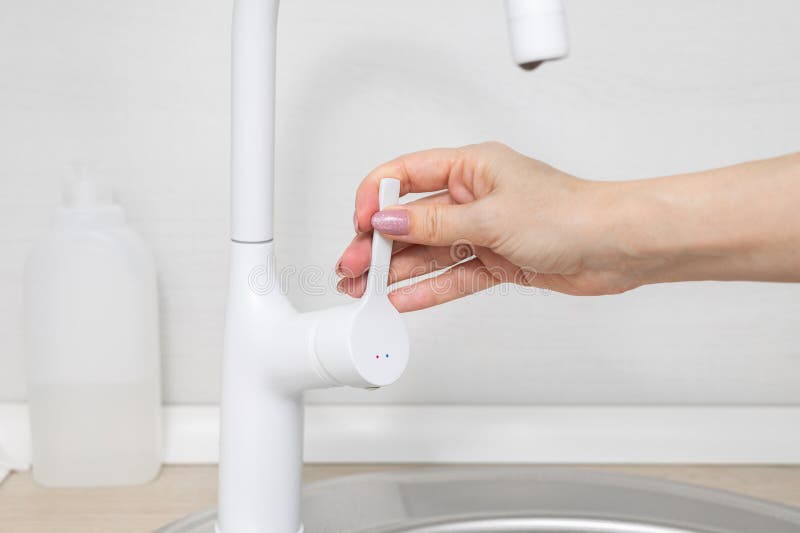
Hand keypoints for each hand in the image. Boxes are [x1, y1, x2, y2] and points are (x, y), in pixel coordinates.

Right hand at [335, 142, 644, 311]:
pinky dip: (428, 288)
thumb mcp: (492, 216)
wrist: (616, 247)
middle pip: (412, 219)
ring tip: (366, 290)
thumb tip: (388, 219)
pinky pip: (452, 275)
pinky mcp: (496, 261)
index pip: (406, 175)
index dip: (377, 198)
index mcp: (470, 167)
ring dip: (396, 271)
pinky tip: (402, 299)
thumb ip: (435, 223)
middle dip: (378, 244)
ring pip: (428, 251)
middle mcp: (473, 197)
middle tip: (352, 268)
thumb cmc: (571, 214)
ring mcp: (483, 231)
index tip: (360, 224)